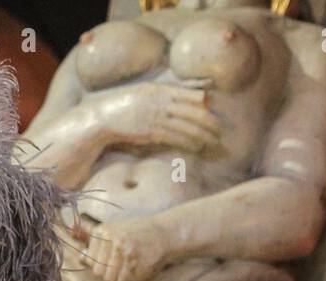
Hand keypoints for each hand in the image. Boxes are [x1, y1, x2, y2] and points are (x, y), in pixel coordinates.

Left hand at [84, 216, 169, 280]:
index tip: (111, 262)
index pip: (90, 261)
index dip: (100, 266)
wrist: (165, 233)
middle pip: (99, 273)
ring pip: (111, 280)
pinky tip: (136, 275)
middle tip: (121, 270)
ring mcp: (126, 253)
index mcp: (104, 231)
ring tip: (128, 273)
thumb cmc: (137, 233)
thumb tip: (81, 257)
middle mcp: (113, 241)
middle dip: (108, 275)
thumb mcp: (116, 230)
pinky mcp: (137, 265)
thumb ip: (98, 242)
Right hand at [91, 81, 219, 151]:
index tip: (214, 107)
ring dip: (202, 134)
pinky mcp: (151, 133)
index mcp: (160, 90)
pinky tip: (197, 146)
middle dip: (209, 121)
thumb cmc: (126, 104)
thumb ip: (165, 93)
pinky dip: (188, 142)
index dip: (203, 101)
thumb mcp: (146, 92)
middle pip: (192, 112)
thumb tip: (180, 96)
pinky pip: (175, 138)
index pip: (188, 94)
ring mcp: (156, 118)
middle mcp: (160, 103)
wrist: (105, 116)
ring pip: (186, 126)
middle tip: (220, 129)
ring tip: (213, 140)